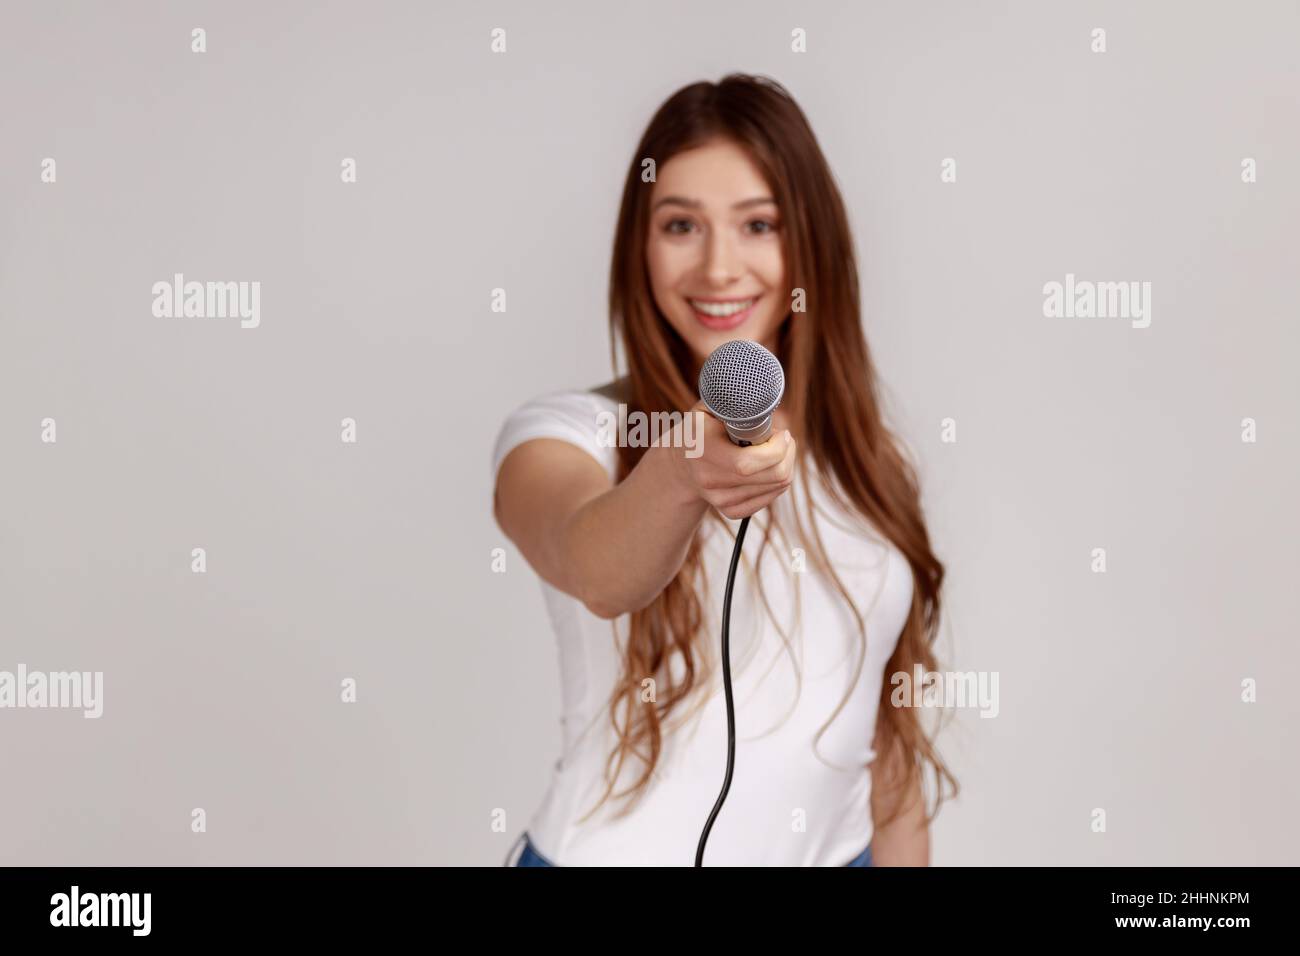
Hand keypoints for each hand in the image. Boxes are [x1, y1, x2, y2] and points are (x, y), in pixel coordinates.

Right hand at [664, 401, 796, 519]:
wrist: (682, 462)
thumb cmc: (703, 427)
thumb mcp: (711, 406)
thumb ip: (734, 403)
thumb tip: (762, 405)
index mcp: (701, 448)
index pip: (748, 463)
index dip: (776, 448)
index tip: (781, 433)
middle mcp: (708, 479)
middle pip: (773, 475)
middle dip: (787, 453)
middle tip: (781, 438)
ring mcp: (720, 499)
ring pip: (778, 485)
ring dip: (785, 463)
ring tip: (770, 448)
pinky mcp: (731, 511)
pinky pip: (772, 496)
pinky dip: (778, 480)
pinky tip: (766, 466)